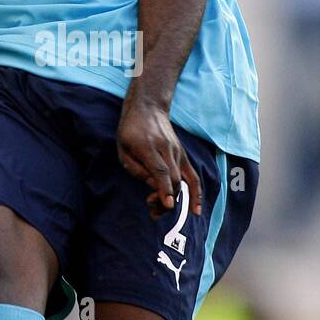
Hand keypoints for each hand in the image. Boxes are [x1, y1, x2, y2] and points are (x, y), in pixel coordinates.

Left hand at [117, 91, 202, 218]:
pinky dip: (196, 193)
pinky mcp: (183, 156)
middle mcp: (167, 150)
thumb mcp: (123, 149)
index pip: (161, 171)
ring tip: (160, 210)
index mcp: (148, 148)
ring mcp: (177, 152)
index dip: (164, 188)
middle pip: (173, 179)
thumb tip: (153, 186)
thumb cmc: (130, 131)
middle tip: (152, 210)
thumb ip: (136, 170)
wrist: (148, 108)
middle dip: (165, 199)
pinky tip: (196, 210)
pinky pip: (193, 177)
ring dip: (174, 199)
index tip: (168, 204)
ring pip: (182, 180)